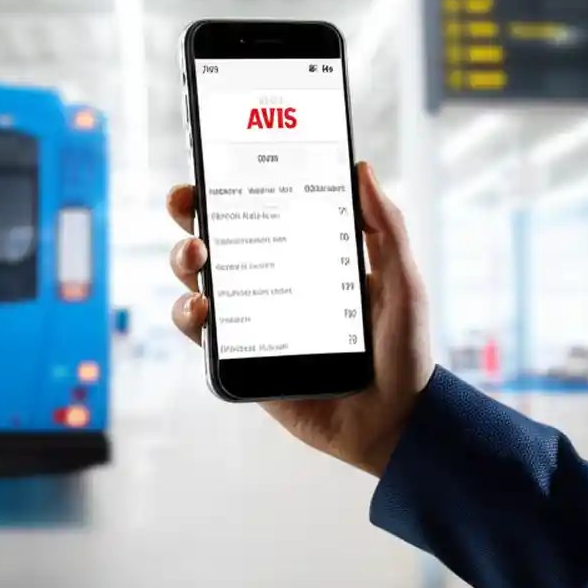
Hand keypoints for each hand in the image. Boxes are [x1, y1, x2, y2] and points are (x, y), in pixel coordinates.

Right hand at [167, 162, 434, 475]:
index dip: (230, 187)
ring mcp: (252, 321)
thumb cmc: (404, 351)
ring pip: (199, 281)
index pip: (261, 211)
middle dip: (191, 214)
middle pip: (217, 239)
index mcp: (306, 256)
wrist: (394, 422)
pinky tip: (202, 307)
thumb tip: (364, 170)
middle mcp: (272, 283)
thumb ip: (387, 228)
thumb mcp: (402, 282)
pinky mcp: (240, 361)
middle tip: (188, 202)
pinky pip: (202, 333)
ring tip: (197, 256)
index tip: (212, 165)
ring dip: (184, 260)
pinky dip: (189, 314)